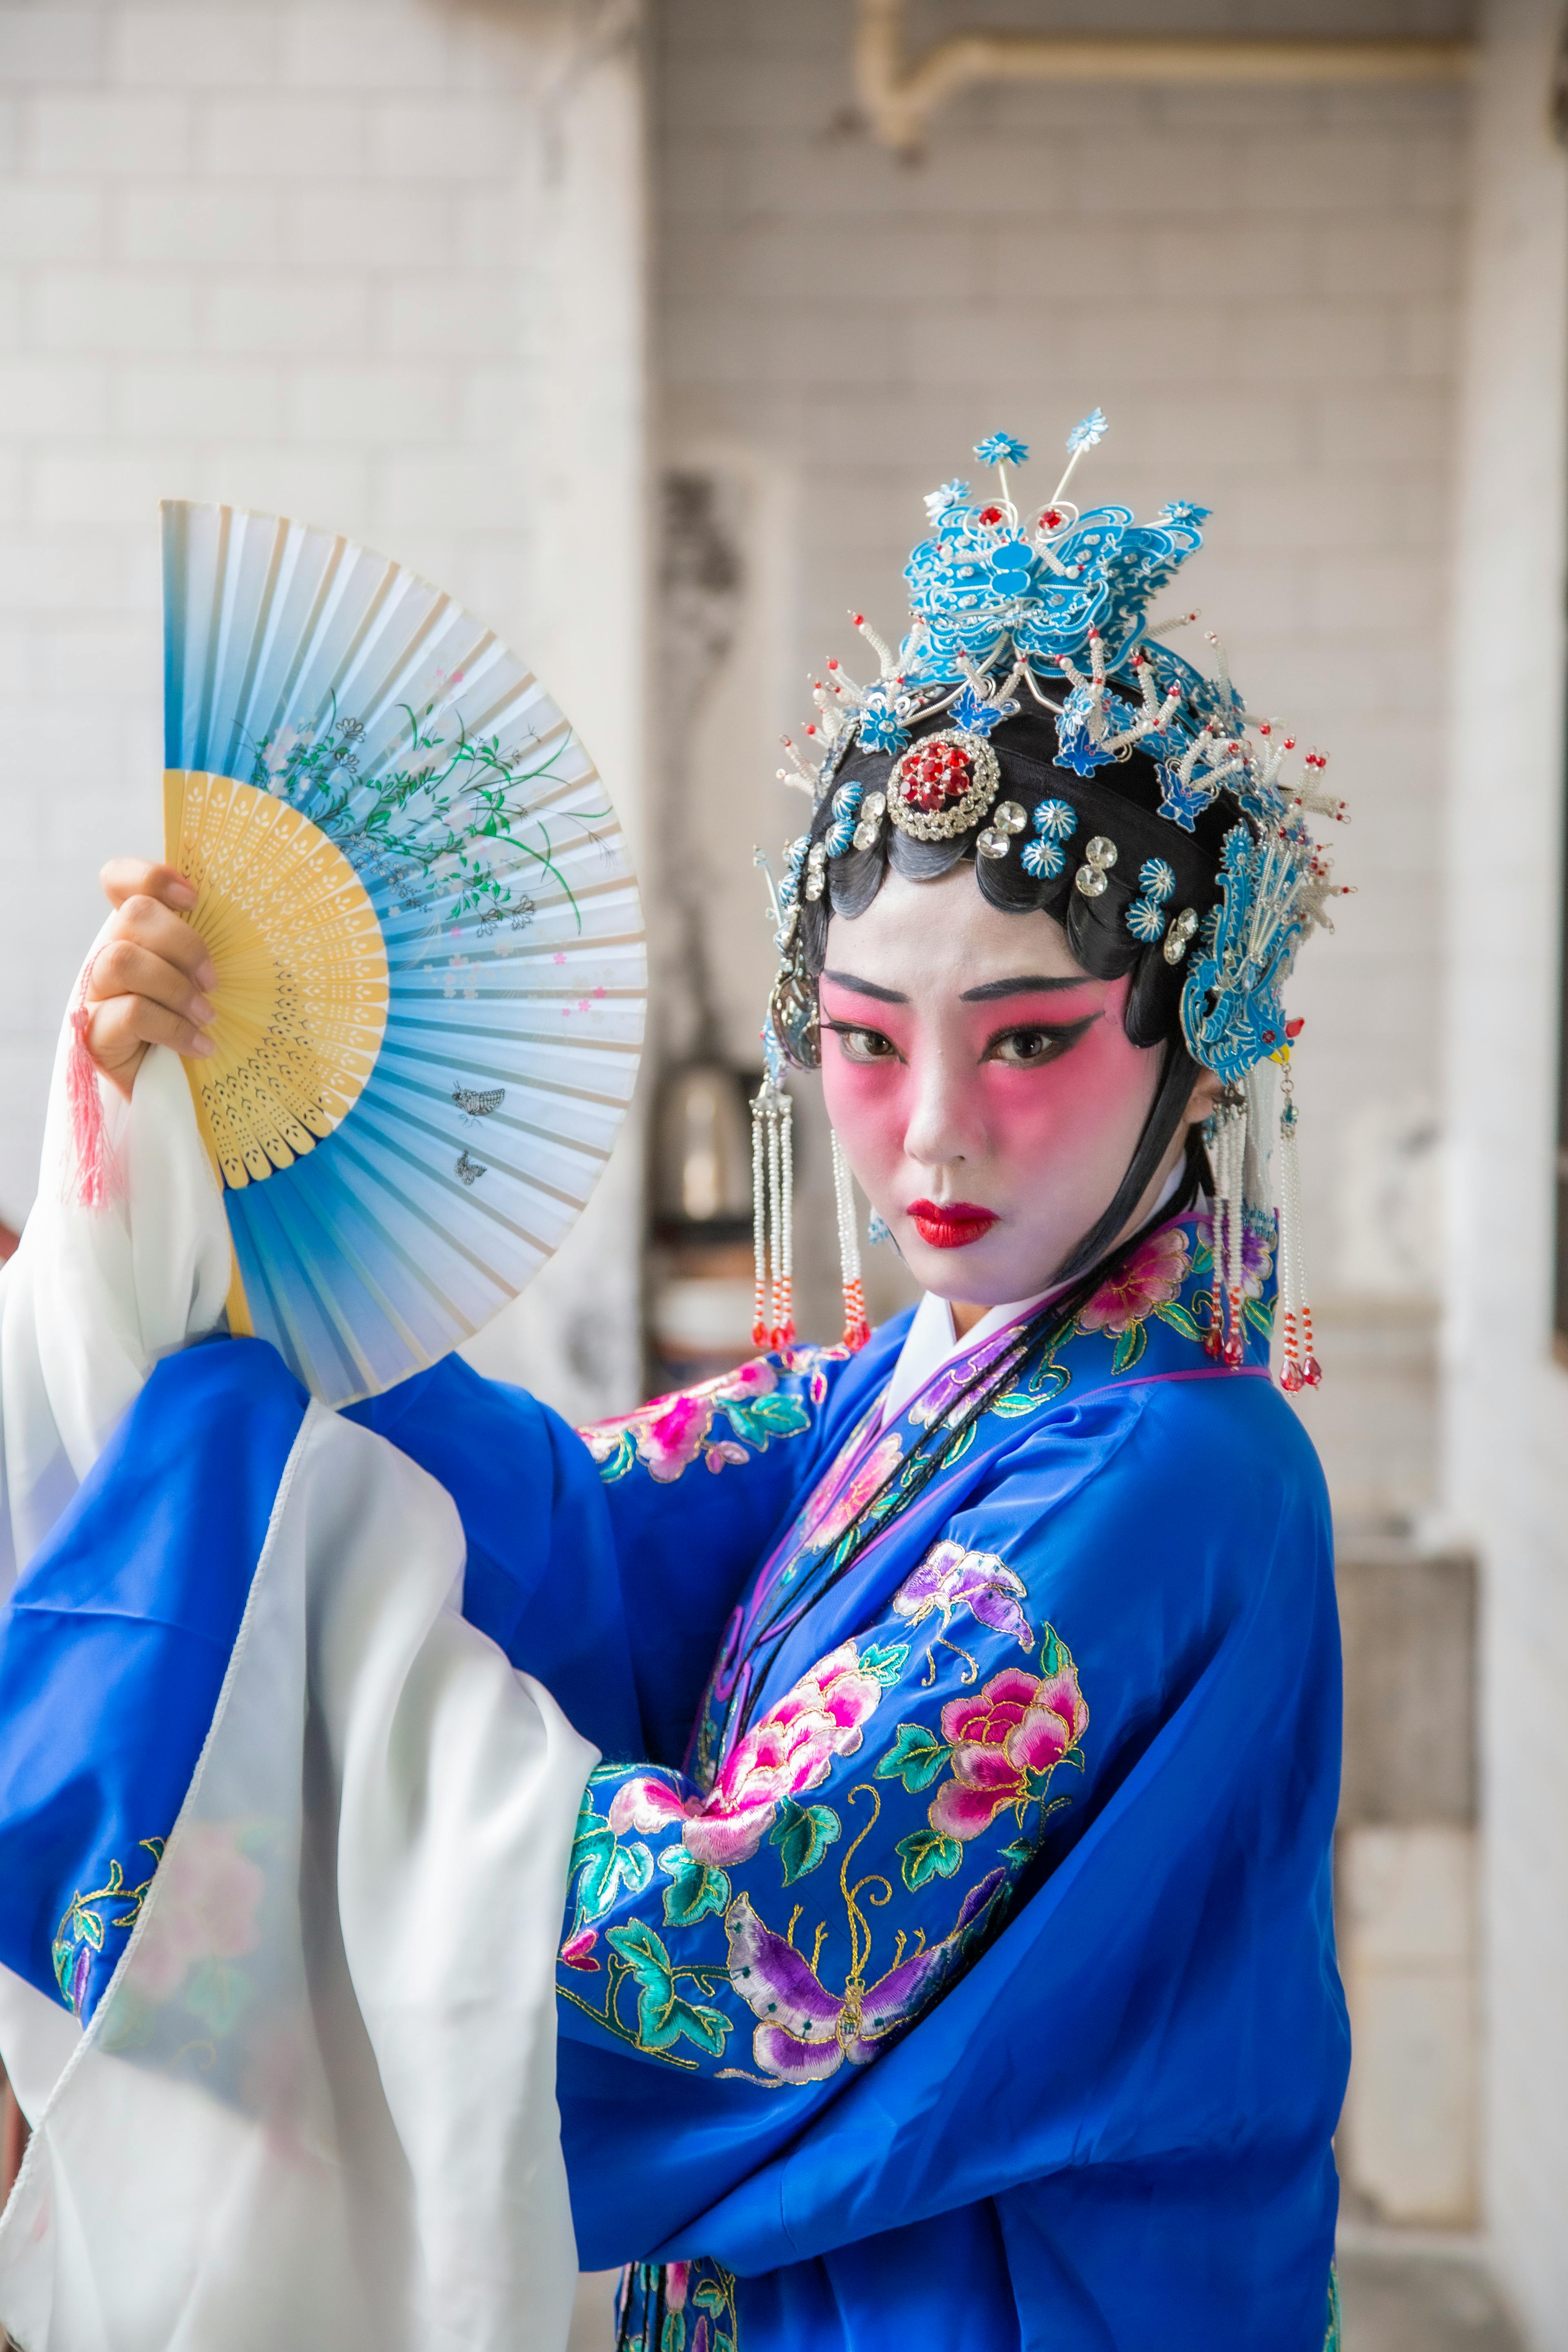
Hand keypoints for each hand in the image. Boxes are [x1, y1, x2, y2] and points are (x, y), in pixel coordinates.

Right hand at [85, 861, 216, 1099]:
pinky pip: (128, 1013)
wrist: (182, 1092)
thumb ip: (214, 946)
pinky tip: (200, 1046)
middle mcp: (109, 956)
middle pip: (132, 915)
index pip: (120, 881)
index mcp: (138, 935)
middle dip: (183, 943)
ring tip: (207, 1016)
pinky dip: (173, 1028)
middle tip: (213, 982)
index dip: (151, 876)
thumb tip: (248, 921)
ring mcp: (96, 994)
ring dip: (175, 987)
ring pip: (122, 960)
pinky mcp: (93, 1034)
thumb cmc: (202, 1026)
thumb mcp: (211, 981)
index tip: (195, 900)